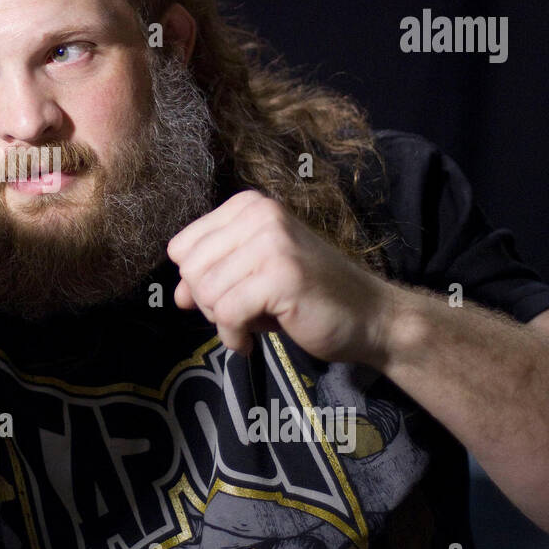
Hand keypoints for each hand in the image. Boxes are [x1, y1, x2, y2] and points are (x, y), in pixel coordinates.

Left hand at [166, 190, 394, 365]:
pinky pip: (227, 313)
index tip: (225, 296)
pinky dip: (233, 337)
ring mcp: (273, 242)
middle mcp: (260, 214)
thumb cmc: (308, 298)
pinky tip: (249, 341)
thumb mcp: (252, 278)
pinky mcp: (282, 275)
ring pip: (205, 291)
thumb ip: (212, 278)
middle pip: (190, 269)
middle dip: (207, 303)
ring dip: (222, 321)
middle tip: (239, 314)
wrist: (371, 317)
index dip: (196, 281)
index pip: (182, 246)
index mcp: (249, 206)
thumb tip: (176, 296)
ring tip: (250, 324)